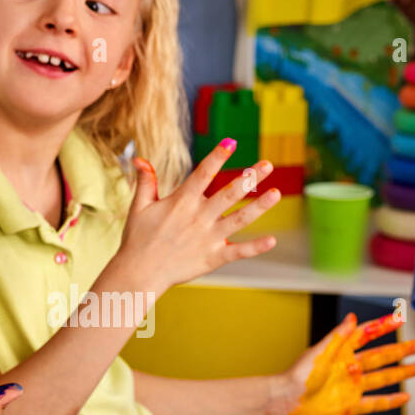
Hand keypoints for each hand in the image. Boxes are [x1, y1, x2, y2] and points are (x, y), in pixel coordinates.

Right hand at [113, 140, 280, 295]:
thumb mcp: (139, 206)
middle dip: (250, 177)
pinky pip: (238, 251)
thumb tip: (140, 159)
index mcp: (182, 201)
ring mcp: (208, 238)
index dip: (218, 156)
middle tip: (267, 164)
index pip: (204, 173)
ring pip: (240, 219)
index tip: (232, 141)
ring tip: (276, 193)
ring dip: (259, 206)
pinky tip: (272, 240)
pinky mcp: (213, 257)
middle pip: (229, 193)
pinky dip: (256, 247)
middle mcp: (199, 217)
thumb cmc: (138, 239)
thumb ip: (146, 181)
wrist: (139, 273)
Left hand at [281, 312, 414, 414]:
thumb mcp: (319, 351)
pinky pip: (375, 403)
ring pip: (384, 378)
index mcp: (342, 352)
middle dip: (401, 350)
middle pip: (382, 357)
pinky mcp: (351, 406)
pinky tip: (404, 396)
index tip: (399, 318)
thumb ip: (337, 336)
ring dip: (402, 373)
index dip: (383, 327)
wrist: (287, 401)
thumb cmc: (298, 375)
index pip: (367, 335)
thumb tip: (351, 318)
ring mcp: (353, 387)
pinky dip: (391, 401)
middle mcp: (350, 368)